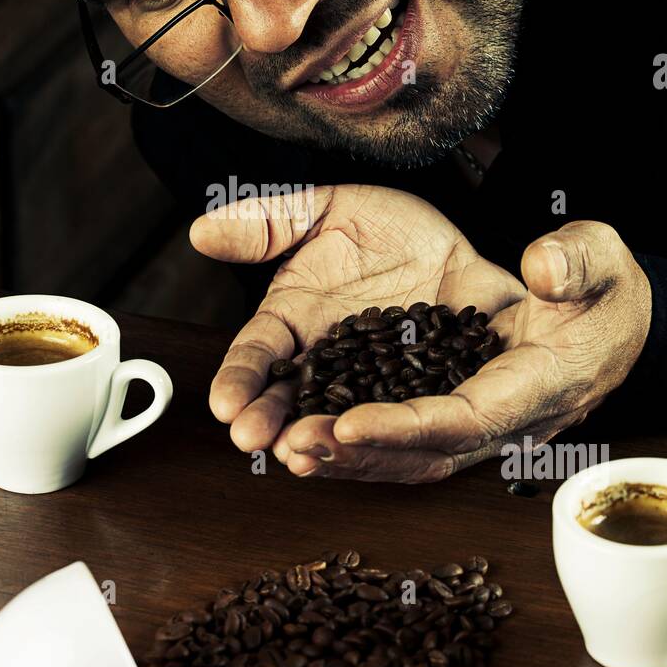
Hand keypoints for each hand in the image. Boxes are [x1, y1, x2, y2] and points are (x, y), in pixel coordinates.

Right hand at [189, 184, 525, 472]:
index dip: (240, 379)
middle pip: (292, 401)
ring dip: (320, 441)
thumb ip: (270, 223)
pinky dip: (386, 439)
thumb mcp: (329, 211)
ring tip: (298, 455)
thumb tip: (201, 231)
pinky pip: (406, 425)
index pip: (258, 356)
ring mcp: (375, 388)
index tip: (224, 403)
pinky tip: (364, 445)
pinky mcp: (426, 402)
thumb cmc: (392, 231)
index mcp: (294, 323)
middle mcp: (329, 365)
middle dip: (271, 423)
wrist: (465, 245)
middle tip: (254, 440)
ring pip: (343, 423)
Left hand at [291, 219, 651, 482]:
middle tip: (292, 444)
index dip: (405, 427)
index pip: (466, 418)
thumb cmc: (600, 288)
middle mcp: (502, 420)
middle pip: (423, 453)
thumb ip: (575, 259)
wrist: (604, 316)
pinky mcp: (449, 410)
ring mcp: (474, 424)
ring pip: (403, 455)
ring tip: (281, 444)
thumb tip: (541, 268)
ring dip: (344, 456)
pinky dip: (352, 440)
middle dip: (357, 454)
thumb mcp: (598, 257)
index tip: (346, 423)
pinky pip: (398, 437)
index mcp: (538, 385)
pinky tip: (300, 430)